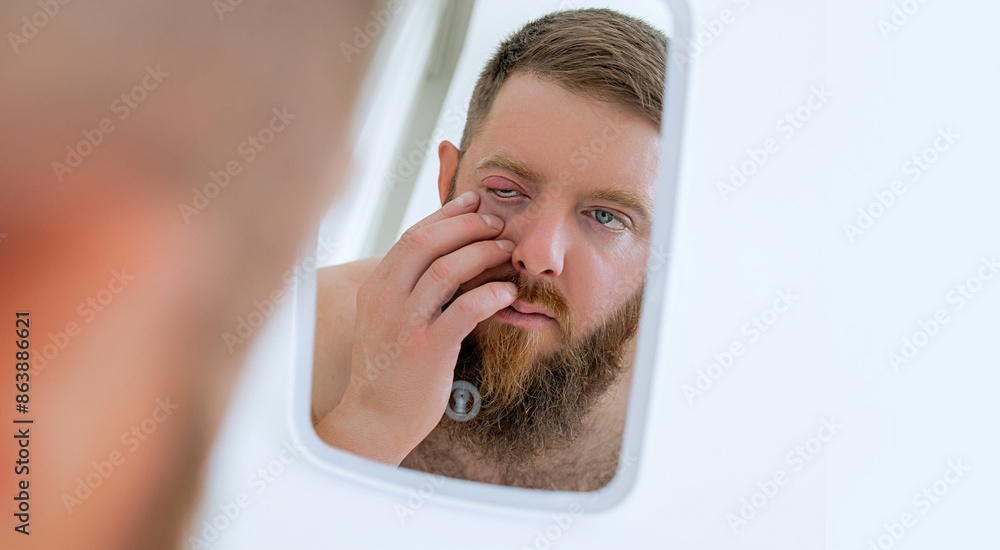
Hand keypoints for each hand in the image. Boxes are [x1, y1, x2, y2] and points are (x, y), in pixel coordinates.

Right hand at [316, 191, 516, 464]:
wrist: (373, 420)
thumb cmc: (388, 371)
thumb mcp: (386, 321)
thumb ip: (406, 290)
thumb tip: (444, 260)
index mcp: (375, 287)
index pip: (412, 236)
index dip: (446, 216)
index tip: (473, 203)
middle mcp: (385, 298)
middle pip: (427, 242)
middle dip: (468, 226)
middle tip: (497, 224)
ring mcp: (404, 323)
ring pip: (447, 269)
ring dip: (483, 254)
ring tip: (507, 252)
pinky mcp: (427, 349)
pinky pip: (465, 310)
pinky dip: (490, 295)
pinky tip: (508, 294)